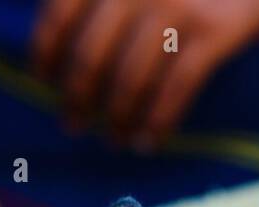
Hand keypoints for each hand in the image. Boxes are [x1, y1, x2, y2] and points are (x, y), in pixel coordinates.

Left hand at [32, 0, 258, 147]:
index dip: (46, 53)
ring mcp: (176, 9)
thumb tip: (67, 38)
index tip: (43, 80)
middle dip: (77, 98)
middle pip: (91, 56)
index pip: (60, 14)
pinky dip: (159, 122)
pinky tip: (150, 141)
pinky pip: (177, 90)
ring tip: (115, 140)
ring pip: (131, 80)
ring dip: (118, 118)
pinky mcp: (215, 33)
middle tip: (72, 123)